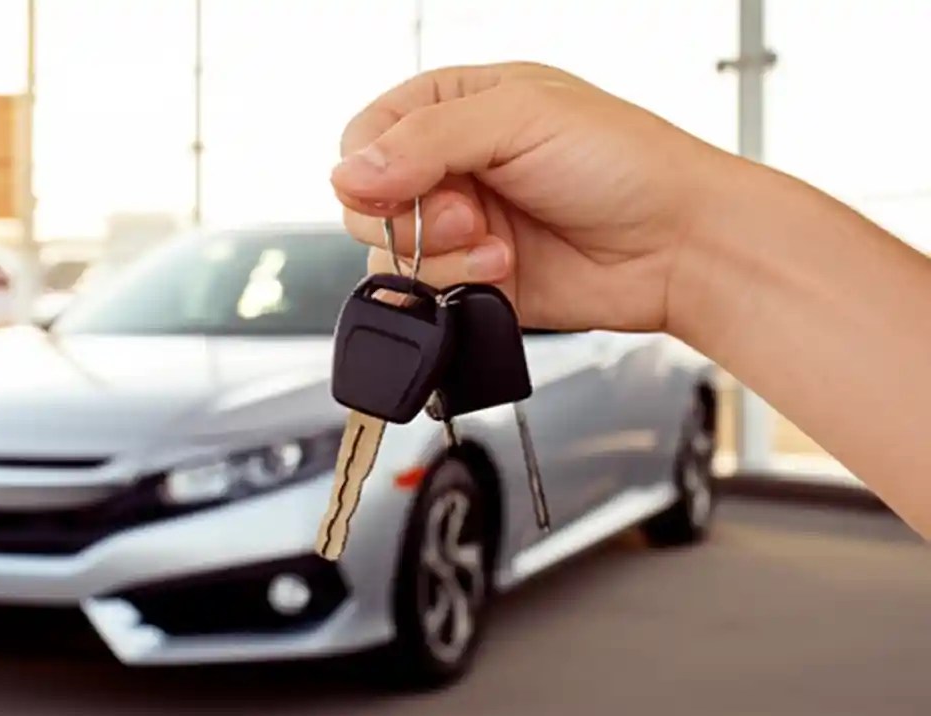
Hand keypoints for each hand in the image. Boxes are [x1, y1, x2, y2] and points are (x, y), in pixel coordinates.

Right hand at [331, 61, 741, 333]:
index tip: (403, 186)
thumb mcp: (519, 120)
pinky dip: (456, 288)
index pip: (367, 134)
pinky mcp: (471, 280)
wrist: (680, 245)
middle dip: (410, 217)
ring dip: (439, 257)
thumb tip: (351, 173)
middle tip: (465, 215)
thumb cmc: (627, 163)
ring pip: (389, 255)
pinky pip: (424, 295)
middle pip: (366, 201)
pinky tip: (501, 272)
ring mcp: (459, 227)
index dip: (371, 166)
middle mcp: (451, 165)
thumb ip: (426, 141)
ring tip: (495, 247)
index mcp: (456, 104)